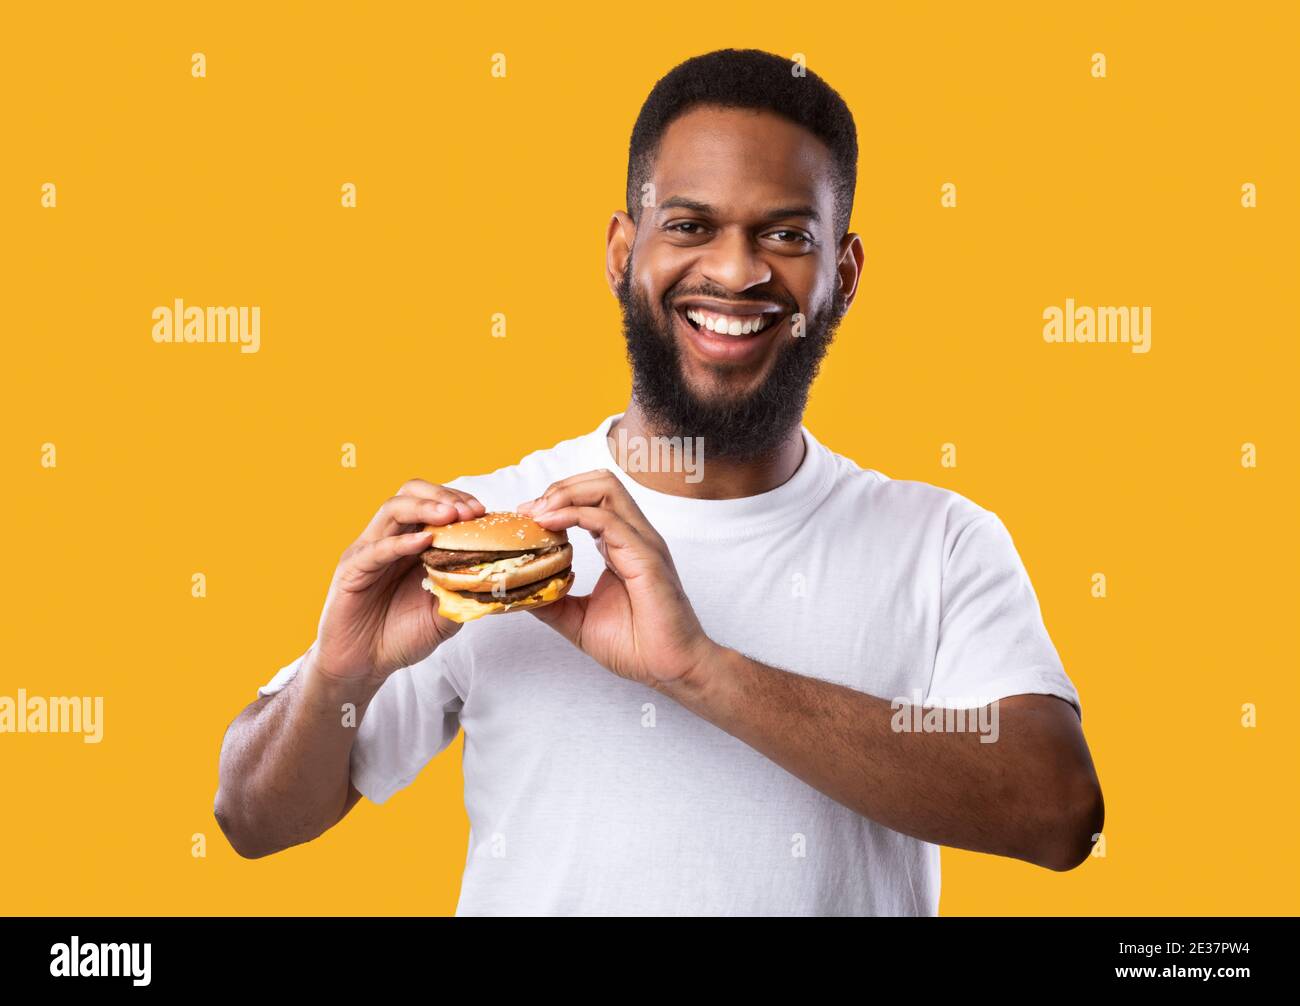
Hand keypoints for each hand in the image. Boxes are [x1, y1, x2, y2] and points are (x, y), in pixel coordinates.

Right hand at [312, 480, 485, 684]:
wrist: (363, 665)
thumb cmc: (400, 636)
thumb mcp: (444, 613)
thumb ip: (465, 592)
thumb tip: (498, 577)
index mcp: (412, 543)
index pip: (434, 503)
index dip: (459, 501)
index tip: (484, 512)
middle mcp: (389, 539)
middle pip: (411, 493)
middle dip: (443, 496)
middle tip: (469, 510)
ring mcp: (368, 551)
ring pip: (392, 510)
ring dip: (424, 508)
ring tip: (450, 515)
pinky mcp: (351, 570)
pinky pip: (375, 549)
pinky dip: (401, 542)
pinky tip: (423, 541)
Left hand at [517, 469, 718, 688]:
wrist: (669, 669)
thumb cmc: (637, 646)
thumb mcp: (579, 620)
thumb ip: (553, 601)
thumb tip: (521, 592)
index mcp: (621, 545)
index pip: (593, 498)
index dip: (557, 500)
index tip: (527, 516)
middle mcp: (634, 537)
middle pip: (600, 482)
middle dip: (560, 487)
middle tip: (530, 510)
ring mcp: (642, 543)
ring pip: (606, 488)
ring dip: (566, 494)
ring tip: (538, 513)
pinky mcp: (645, 557)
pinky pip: (608, 520)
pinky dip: (574, 514)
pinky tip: (550, 525)